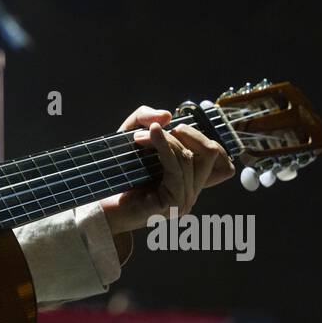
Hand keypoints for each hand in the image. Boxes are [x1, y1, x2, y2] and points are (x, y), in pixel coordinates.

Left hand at [99, 105, 235, 233]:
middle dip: (188, 133)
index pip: (222, 160)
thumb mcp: (129, 136)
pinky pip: (176, 170)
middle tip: (158, 130)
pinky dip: (163, 148)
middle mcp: (192, 191)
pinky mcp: (172, 205)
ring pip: (189, 159)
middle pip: (212, 154)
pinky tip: (147, 137)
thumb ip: (145, 119)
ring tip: (138, 137)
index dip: (204, 138)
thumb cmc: (116, 173)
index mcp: (189, 179)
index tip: (176, 129)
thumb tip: (167, 115)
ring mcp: (184, 200)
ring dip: (164, 140)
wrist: (99, 206)